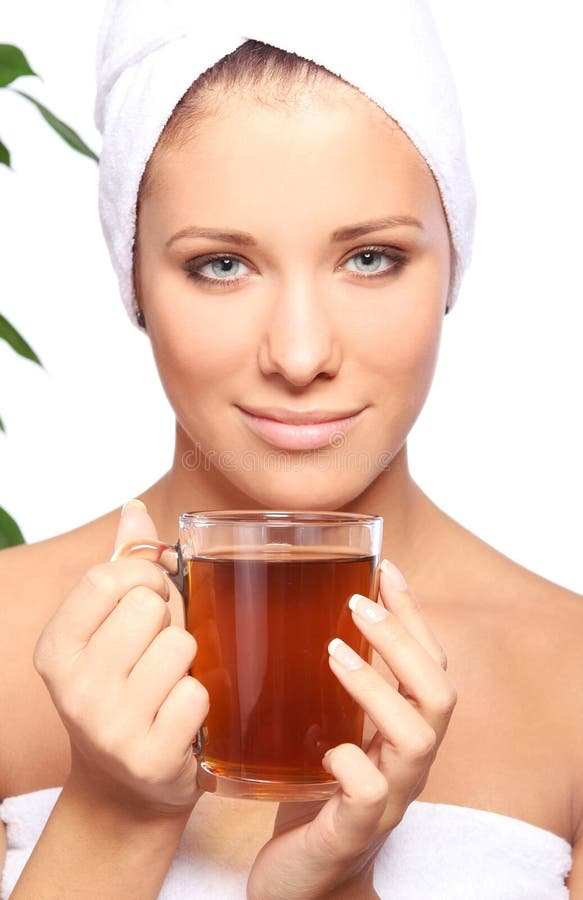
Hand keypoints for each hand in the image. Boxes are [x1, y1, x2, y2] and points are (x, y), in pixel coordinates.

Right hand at [32, 500, 208, 817]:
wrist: (124, 783)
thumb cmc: (123, 688)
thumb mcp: (108, 629)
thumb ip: (122, 567)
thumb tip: (135, 510)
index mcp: (56, 647)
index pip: (104, 578)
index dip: (143, 576)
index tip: (152, 593)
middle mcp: (72, 688)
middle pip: (150, 607)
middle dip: (169, 621)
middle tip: (159, 651)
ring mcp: (108, 727)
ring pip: (181, 647)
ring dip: (189, 662)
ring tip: (169, 684)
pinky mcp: (148, 757)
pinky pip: (198, 694)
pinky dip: (202, 701)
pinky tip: (182, 717)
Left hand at [246, 560, 456, 898]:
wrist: (303, 882)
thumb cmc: (315, 794)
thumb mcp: (330, 731)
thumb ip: (333, 688)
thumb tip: (302, 617)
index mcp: (403, 732)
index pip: (431, 664)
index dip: (414, 615)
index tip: (387, 568)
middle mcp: (409, 762)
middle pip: (439, 693)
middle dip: (404, 640)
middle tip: (358, 603)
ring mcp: (390, 799)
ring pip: (416, 737)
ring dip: (378, 686)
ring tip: (334, 651)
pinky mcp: (355, 829)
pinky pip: (374, 792)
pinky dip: (353, 760)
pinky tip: (328, 747)